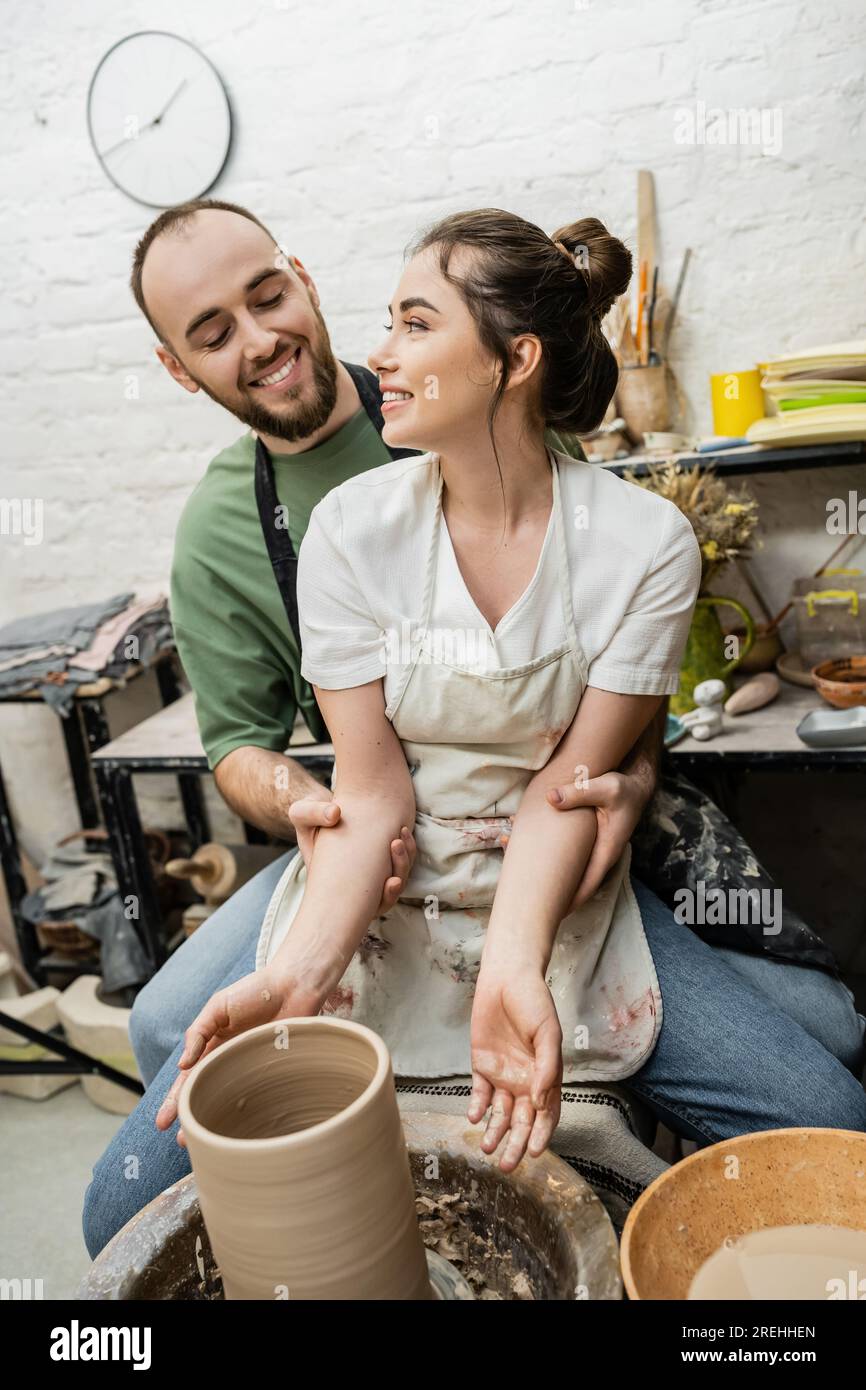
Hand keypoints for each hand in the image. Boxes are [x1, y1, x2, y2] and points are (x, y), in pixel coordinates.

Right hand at [155, 963, 319, 1146]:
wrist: (294, 986)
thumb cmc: (255, 991)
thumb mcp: (217, 1007)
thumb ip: (197, 1033)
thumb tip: (181, 1065)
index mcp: (212, 1046)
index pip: (188, 1078)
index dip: (175, 1100)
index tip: (162, 1123)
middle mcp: (229, 1062)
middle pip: (205, 1094)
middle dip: (191, 1118)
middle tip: (183, 1140)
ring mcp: (250, 1070)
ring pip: (228, 1100)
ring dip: (215, 1121)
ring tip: (205, 1141)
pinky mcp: (272, 1073)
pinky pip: (256, 1096)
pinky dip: (246, 1113)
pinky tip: (239, 1128)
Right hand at [288, 794, 415, 912]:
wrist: (323, 807)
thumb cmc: (311, 815)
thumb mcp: (302, 812)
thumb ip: (312, 812)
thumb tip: (334, 814)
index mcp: (336, 883)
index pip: (361, 905)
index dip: (382, 899)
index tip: (392, 881)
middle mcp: (354, 882)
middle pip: (384, 896)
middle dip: (398, 875)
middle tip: (395, 845)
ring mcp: (369, 871)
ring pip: (396, 878)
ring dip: (404, 861)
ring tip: (401, 837)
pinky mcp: (380, 857)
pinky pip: (399, 863)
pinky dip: (406, 851)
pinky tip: (404, 833)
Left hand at [468, 967, 561, 1171]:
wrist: (506, 977)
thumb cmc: (534, 1002)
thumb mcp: (547, 1032)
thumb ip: (546, 1067)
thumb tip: (539, 1101)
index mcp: (545, 1076)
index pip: (546, 1114)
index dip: (542, 1134)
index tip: (535, 1152)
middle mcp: (525, 1081)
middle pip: (521, 1121)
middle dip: (515, 1144)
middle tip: (507, 1166)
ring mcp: (503, 1075)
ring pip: (499, 1114)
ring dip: (494, 1132)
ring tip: (486, 1148)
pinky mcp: (482, 1066)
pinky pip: (479, 1093)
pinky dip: (477, 1107)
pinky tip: (474, 1116)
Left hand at [498, 770, 650, 909]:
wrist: (636, 785)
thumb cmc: (624, 789)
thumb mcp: (605, 787)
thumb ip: (579, 792)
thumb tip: (550, 798)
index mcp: (606, 850)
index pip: (587, 885)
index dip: (570, 902)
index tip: (552, 915)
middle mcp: (600, 855)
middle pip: (576, 883)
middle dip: (554, 893)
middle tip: (527, 902)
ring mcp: (594, 850)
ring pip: (570, 870)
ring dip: (549, 875)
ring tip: (520, 876)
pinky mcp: (588, 843)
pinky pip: (570, 858)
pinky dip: (551, 858)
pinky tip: (530, 851)